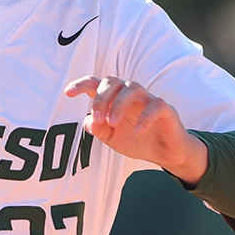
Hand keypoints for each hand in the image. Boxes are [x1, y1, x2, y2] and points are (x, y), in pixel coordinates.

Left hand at [64, 76, 209, 183]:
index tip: (68, 92)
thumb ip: (98, 130)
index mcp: (115, 99)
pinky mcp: (166, 109)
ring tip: (113, 123)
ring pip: (132, 87)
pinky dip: (145, 116)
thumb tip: (88, 122)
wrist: (164, 153)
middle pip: (112, 81)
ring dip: (119, 104)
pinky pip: (155, 105)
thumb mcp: (111, 138)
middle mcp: (130, 95)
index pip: (97, 84)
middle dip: (101, 98)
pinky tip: (138, 130)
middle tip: (97, 119)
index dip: (82, 84)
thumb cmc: (136, 140)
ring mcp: (148, 99)